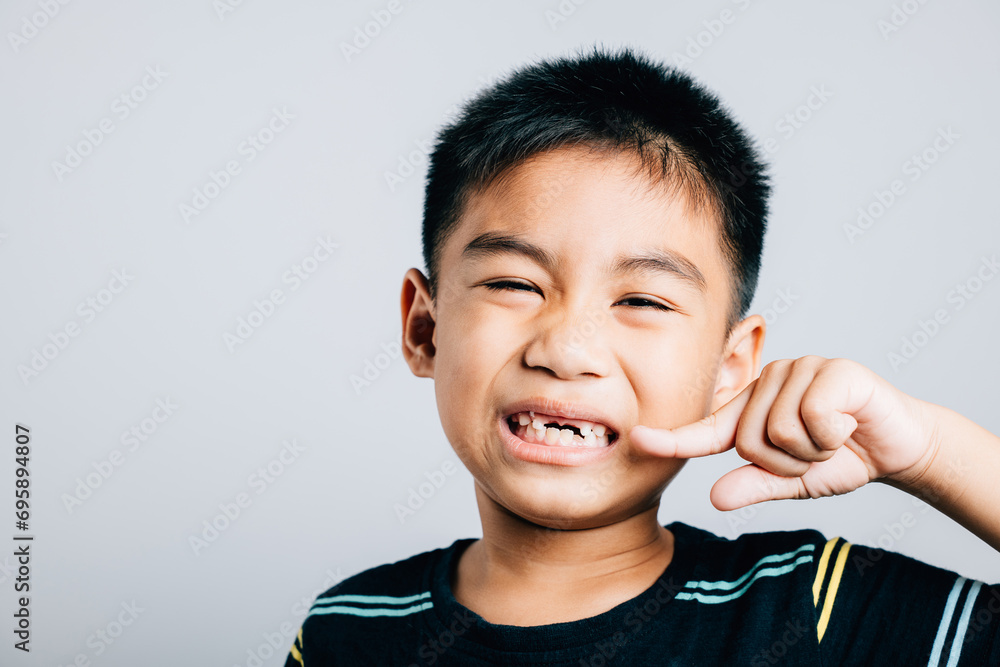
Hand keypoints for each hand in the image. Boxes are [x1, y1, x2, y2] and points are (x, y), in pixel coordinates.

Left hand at [631, 356, 939, 510]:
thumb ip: (757, 484)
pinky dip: (834, 436)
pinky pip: (812, 419)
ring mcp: (799, 370)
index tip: (636, 441)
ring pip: (778, 433)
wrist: (899, 447)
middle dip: (788, 464)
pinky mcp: (832, 369)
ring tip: (834, 436)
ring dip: (813, 452)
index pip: (706, 429)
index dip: (672, 438)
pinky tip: (850, 423)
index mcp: (752, 410)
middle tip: (817, 452)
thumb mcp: (794, 481)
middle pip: (748, 442)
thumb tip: (715, 497)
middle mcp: (768, 382)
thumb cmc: (842, 457)